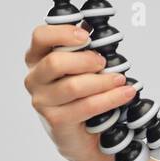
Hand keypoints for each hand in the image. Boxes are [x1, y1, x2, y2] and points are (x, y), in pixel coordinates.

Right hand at [22, 24, 137, 160]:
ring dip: (103, 81)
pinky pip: (86, 106)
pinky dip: (110, 98)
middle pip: (55, 62)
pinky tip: (125, 93)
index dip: (62, 33)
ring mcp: (42, 101)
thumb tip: (95, 26)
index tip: (86, 36)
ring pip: (73, 86)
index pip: (39, 36)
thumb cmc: (82, 92)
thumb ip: (83, 47)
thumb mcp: (80, 66)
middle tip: (104, 63)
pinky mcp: (55, 120)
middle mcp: (34, 79)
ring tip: (120, 79)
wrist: (82, 133)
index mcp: (37, 58)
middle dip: (86, 60)